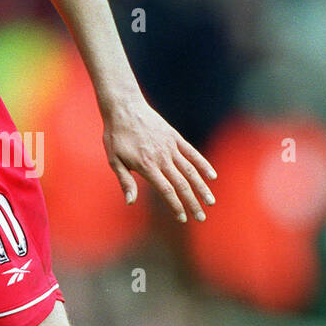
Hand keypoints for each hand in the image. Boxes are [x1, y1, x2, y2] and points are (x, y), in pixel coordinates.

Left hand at [103, 95, 216, 222]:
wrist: (124, 107)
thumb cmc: (116, 136)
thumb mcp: (114, 160)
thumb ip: (125, 182)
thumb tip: (130, 202)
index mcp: (146, 166)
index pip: (167, 191)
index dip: (176, 206)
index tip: (182, 218)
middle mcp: (162, 157)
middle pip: (182, 184)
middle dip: (193, 203)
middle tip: (202, 218)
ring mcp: (170, 146)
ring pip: (191, 170)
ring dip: (202, 187)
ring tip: (211, 201)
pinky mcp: (175, 137)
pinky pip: (192, 152)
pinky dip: (203, 164)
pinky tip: (212, 176)